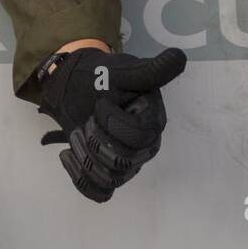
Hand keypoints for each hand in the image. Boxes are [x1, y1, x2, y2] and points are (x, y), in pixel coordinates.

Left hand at [37, 46, 186, 202]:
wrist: (72, 85)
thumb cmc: (99, 76)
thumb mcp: (122, 70)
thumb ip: (151, 70)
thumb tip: (180, 57)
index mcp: (153, 120)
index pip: (139, 137)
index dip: (113, 122)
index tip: (100, 103)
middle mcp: (145, 145)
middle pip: (124, 162)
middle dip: (97, 140)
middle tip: (87, 118)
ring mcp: (127, 162)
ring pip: (110, 178)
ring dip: (85, 156)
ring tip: (77, 132)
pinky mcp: (108, 172)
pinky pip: (99, 191)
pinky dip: (80, 177)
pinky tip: (67, 154)